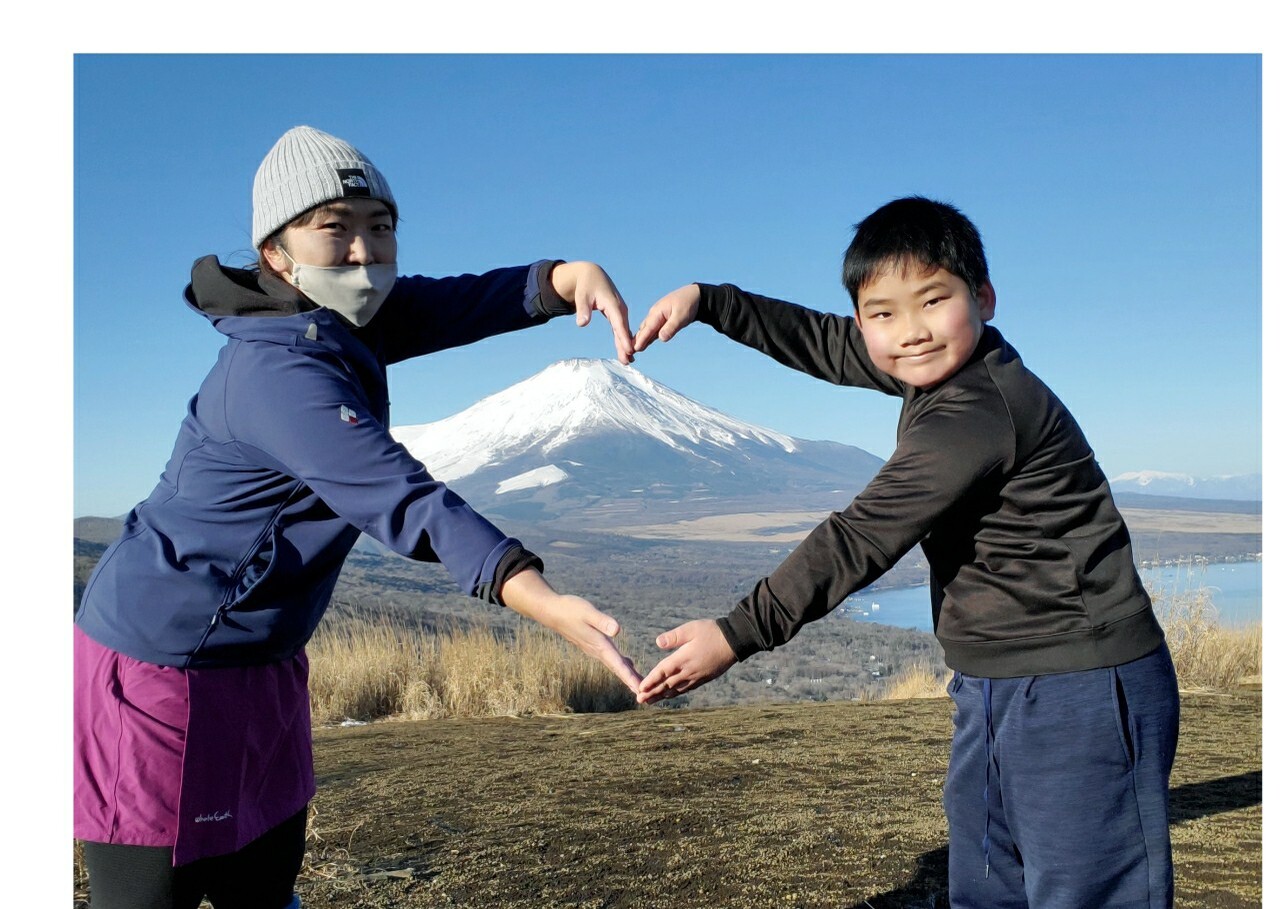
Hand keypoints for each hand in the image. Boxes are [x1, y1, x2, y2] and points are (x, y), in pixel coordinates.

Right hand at [500, 569, 642, 692]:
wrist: (552, 612)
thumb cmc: (570, 609)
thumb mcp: (588, 612)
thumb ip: (602, 621)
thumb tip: (617, 630)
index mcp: (599, 644)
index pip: (618, 664)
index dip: (630, 677)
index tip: (640, 690)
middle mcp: (597, 650)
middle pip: (618, 669)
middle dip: (631, 682)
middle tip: (646, 696)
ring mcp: (594, 649)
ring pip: (615, 665)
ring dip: (628, 675)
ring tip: (641, 685)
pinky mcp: (593, 644)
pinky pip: (611, 658)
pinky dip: (622, 664)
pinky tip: (629, 665)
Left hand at [549, 261, 634, 363]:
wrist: (591, 275)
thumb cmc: (586, 286)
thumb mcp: (582, 296)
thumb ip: (583, 310)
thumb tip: (581, 324)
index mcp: (613, 304)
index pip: (619, 323)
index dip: (624, 337)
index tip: (628, 349)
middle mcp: (620, 308)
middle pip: (624, 329)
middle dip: (626, 345)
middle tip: (628, 361)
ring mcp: (620, 311)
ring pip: (623, 330)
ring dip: (625, 345)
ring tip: (627, 361)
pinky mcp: (617, 314)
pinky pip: (621, 328)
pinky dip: (622, 339)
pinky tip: (624, 351)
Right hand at [633, 283, 700, 352]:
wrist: (695, 295)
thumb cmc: (688, 303)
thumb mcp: (681, 316)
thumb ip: (671, 327)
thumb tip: (661, 338)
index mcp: (657, 312)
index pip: (647, 328)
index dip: (641, 339)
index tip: (634, 349)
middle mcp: (654, 314)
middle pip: (644, 329)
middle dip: (637, 340)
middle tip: (628, 353)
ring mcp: (657, 316)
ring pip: (647, 329)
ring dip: (641, 339)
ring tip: (633, 350)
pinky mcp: (661, 319)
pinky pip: (652, 329)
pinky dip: (647, 336)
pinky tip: (644, 342)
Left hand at [636, 619, 736, 704]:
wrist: (734, 642)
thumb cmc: (711, 632)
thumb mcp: (691, 629)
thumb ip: (674, 636)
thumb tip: (657, 642)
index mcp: (683, 658)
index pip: (662, 672)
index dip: (650, 681)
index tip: (639, 688)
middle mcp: (688, 671)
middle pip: (667, 684)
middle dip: (652, 693)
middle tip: (639, 700)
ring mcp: (696, 676)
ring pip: (676, 690)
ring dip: (662, 696)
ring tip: (650, 702)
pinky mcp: (703, 678)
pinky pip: (686, 689)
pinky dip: (675, 694)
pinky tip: (670, 695)